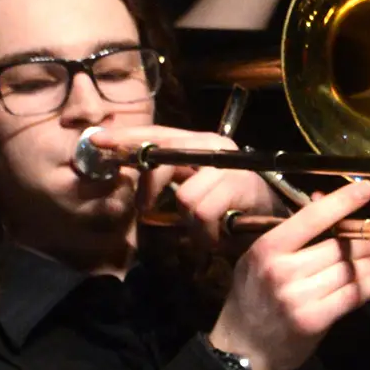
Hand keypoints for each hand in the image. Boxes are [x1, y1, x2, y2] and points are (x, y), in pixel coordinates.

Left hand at [88, 125, 283, 252]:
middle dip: (149, 189)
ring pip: (185, 197)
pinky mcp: (242, 187)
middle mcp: (216, 146)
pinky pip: (203, 212)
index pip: (157, 134)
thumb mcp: (192, 188)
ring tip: (206, 229)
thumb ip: (164, 176)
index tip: (95, 141)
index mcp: (201, 142)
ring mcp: (231, 165)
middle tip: (147, 210)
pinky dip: (206, 232)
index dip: (126, 138)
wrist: (274, 227)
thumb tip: (123, 168)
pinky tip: (219, 235)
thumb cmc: (230, 210)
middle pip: (164, 158)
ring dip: (190, 223)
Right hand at [208, 179, 369, 369]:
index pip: (312, 217)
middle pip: (340, 245)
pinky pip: (355, 294)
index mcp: (268, 248)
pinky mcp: (315, 320)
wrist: (242, 348)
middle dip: (365, 240)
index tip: (367, 188)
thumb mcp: (261, 259)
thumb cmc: (254, 297)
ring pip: (352, 269)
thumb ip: (293, 234)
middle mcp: (282, 270)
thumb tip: (325, 199)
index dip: (343, 201)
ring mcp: (298, 296)